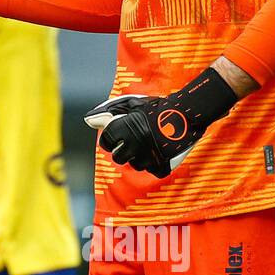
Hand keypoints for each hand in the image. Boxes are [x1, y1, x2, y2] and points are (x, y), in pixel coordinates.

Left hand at [84, 68, 237, 177]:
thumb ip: (108, 112)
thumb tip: (88, 120)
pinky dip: (154, 163)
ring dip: (139, 157)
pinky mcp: (160, 166)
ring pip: (135, 165)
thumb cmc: (157, 107)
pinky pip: (152, 170)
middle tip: (133, 142)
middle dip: (123, 151)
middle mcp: (132, 145)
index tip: (118, 137)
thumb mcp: (131, 104)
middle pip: (118, 158)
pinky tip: (159, 151)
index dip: (111, 140)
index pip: (106, 142)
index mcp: (122, 129)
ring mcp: (146, 157)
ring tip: (149, 144)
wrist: (186, 113)